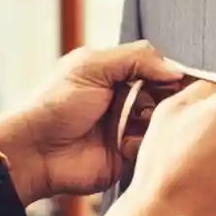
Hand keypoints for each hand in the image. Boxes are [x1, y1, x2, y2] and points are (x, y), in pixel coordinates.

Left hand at [0, 41, 182, 202]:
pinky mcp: (128, 156)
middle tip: (145, 105)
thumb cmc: (55, 104)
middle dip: (163, 100)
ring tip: (130, 124)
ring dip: (152, 123)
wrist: (36, 151)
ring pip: (163, 124)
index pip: (160, 71)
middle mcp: (127, 101)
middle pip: (167, 98)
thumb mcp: (92, 66)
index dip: (173, 76)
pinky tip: (123, 145)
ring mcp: (129, 129)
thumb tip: (174, 69)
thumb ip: (135, 58)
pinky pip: (152, 150)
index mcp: (119, 75)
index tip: (179, 82)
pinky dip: (143, 146)